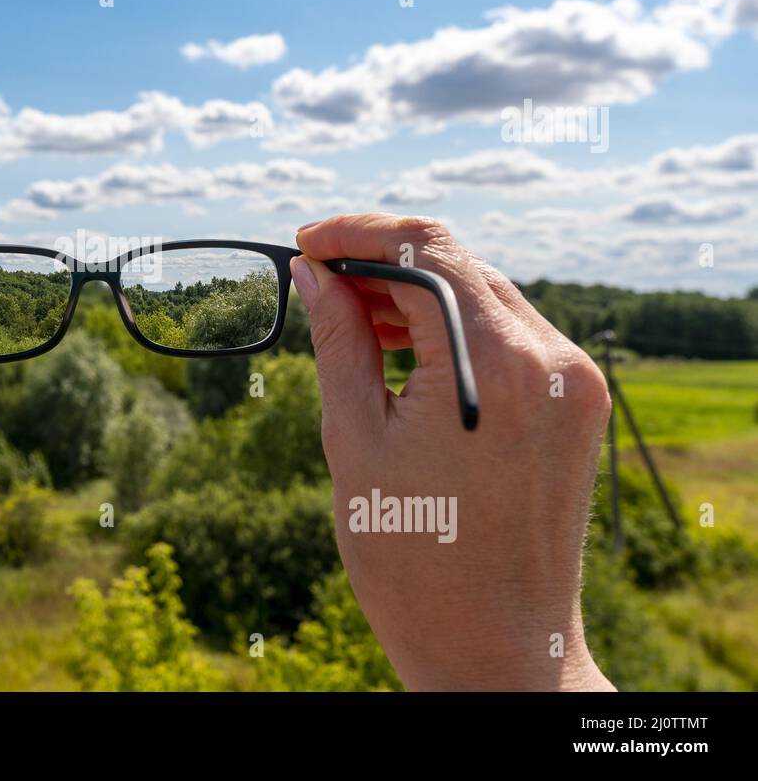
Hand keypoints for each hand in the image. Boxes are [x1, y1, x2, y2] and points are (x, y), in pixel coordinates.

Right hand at [292, 214, 613, 690]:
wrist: (496, 650)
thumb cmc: (412, 559)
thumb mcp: (354, 440)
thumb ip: (336, 341)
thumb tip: (312, 273)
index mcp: (490, 367)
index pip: (425, 250)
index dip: (356, 233)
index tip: (306, 244)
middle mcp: (549, 360)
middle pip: (458, 266)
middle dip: (381, 262)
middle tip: (317, 284)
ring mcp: (573, 381)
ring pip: (483, 295)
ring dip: (416, 295)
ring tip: (351, 322)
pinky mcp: (577, 404)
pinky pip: (508, 335)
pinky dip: (452, 330)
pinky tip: (402, 351)